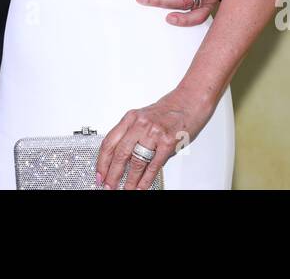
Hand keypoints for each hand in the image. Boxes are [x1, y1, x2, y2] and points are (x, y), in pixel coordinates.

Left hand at [95, 87, 214, 189]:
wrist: (190, 101)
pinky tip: (141, 186)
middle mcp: (140, 124)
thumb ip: (131, 133)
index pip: (109, 142)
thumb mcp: (143, 117)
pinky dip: (146, 179)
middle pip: (120, 153)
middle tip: (108, 185)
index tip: (99, 174)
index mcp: (130, 118)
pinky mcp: (168, 142)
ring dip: (129, 180)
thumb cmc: (168, 110)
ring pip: (136, 162)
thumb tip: (119, 156)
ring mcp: (154, 133)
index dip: (102, 161)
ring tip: (125, 189)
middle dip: (112, 174)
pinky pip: (154, 165)